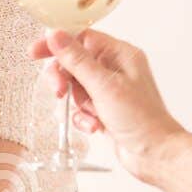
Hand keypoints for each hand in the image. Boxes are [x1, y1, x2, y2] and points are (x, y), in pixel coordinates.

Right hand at [29, 28, 185, 184]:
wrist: (155, 155)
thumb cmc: (142, 120)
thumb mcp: (104, 86)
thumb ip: (77, 60)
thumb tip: (55, 36)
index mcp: (120, 55)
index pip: (81, 38)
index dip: (57, 44)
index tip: (36, 52)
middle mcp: (115, 69)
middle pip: (73, 63)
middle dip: (65, 80)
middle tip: (60, 91)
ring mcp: (109, 90)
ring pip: (74, 86)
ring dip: (77, 103)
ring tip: (90, 113)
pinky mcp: (103, 108)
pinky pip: (79, 106)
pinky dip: (83, 117)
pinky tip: (95, 126)